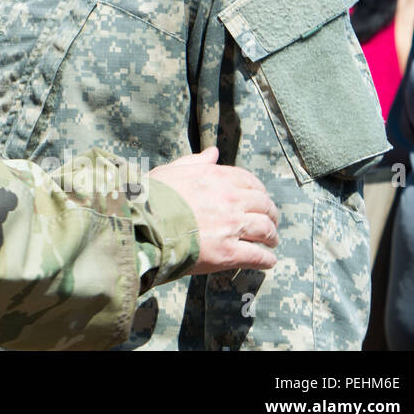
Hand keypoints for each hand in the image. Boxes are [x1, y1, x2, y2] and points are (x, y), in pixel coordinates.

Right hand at [148, 147, 279, 274]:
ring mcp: (231, 226)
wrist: (141, 223)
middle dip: (270, 214)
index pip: (249, 181)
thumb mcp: (170, 171)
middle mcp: (229, 199)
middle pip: (264, 205)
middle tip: (270, 222)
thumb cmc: (150, 196)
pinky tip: (267, 261)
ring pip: (266, 229)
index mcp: (216, 177)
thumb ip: (195, 162)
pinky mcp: (228, 252)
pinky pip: (258, 256)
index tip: (258, 199)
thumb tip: (213, 152)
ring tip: (271, 242)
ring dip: (272, 236)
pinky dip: (266, 259)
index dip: (258, 192)